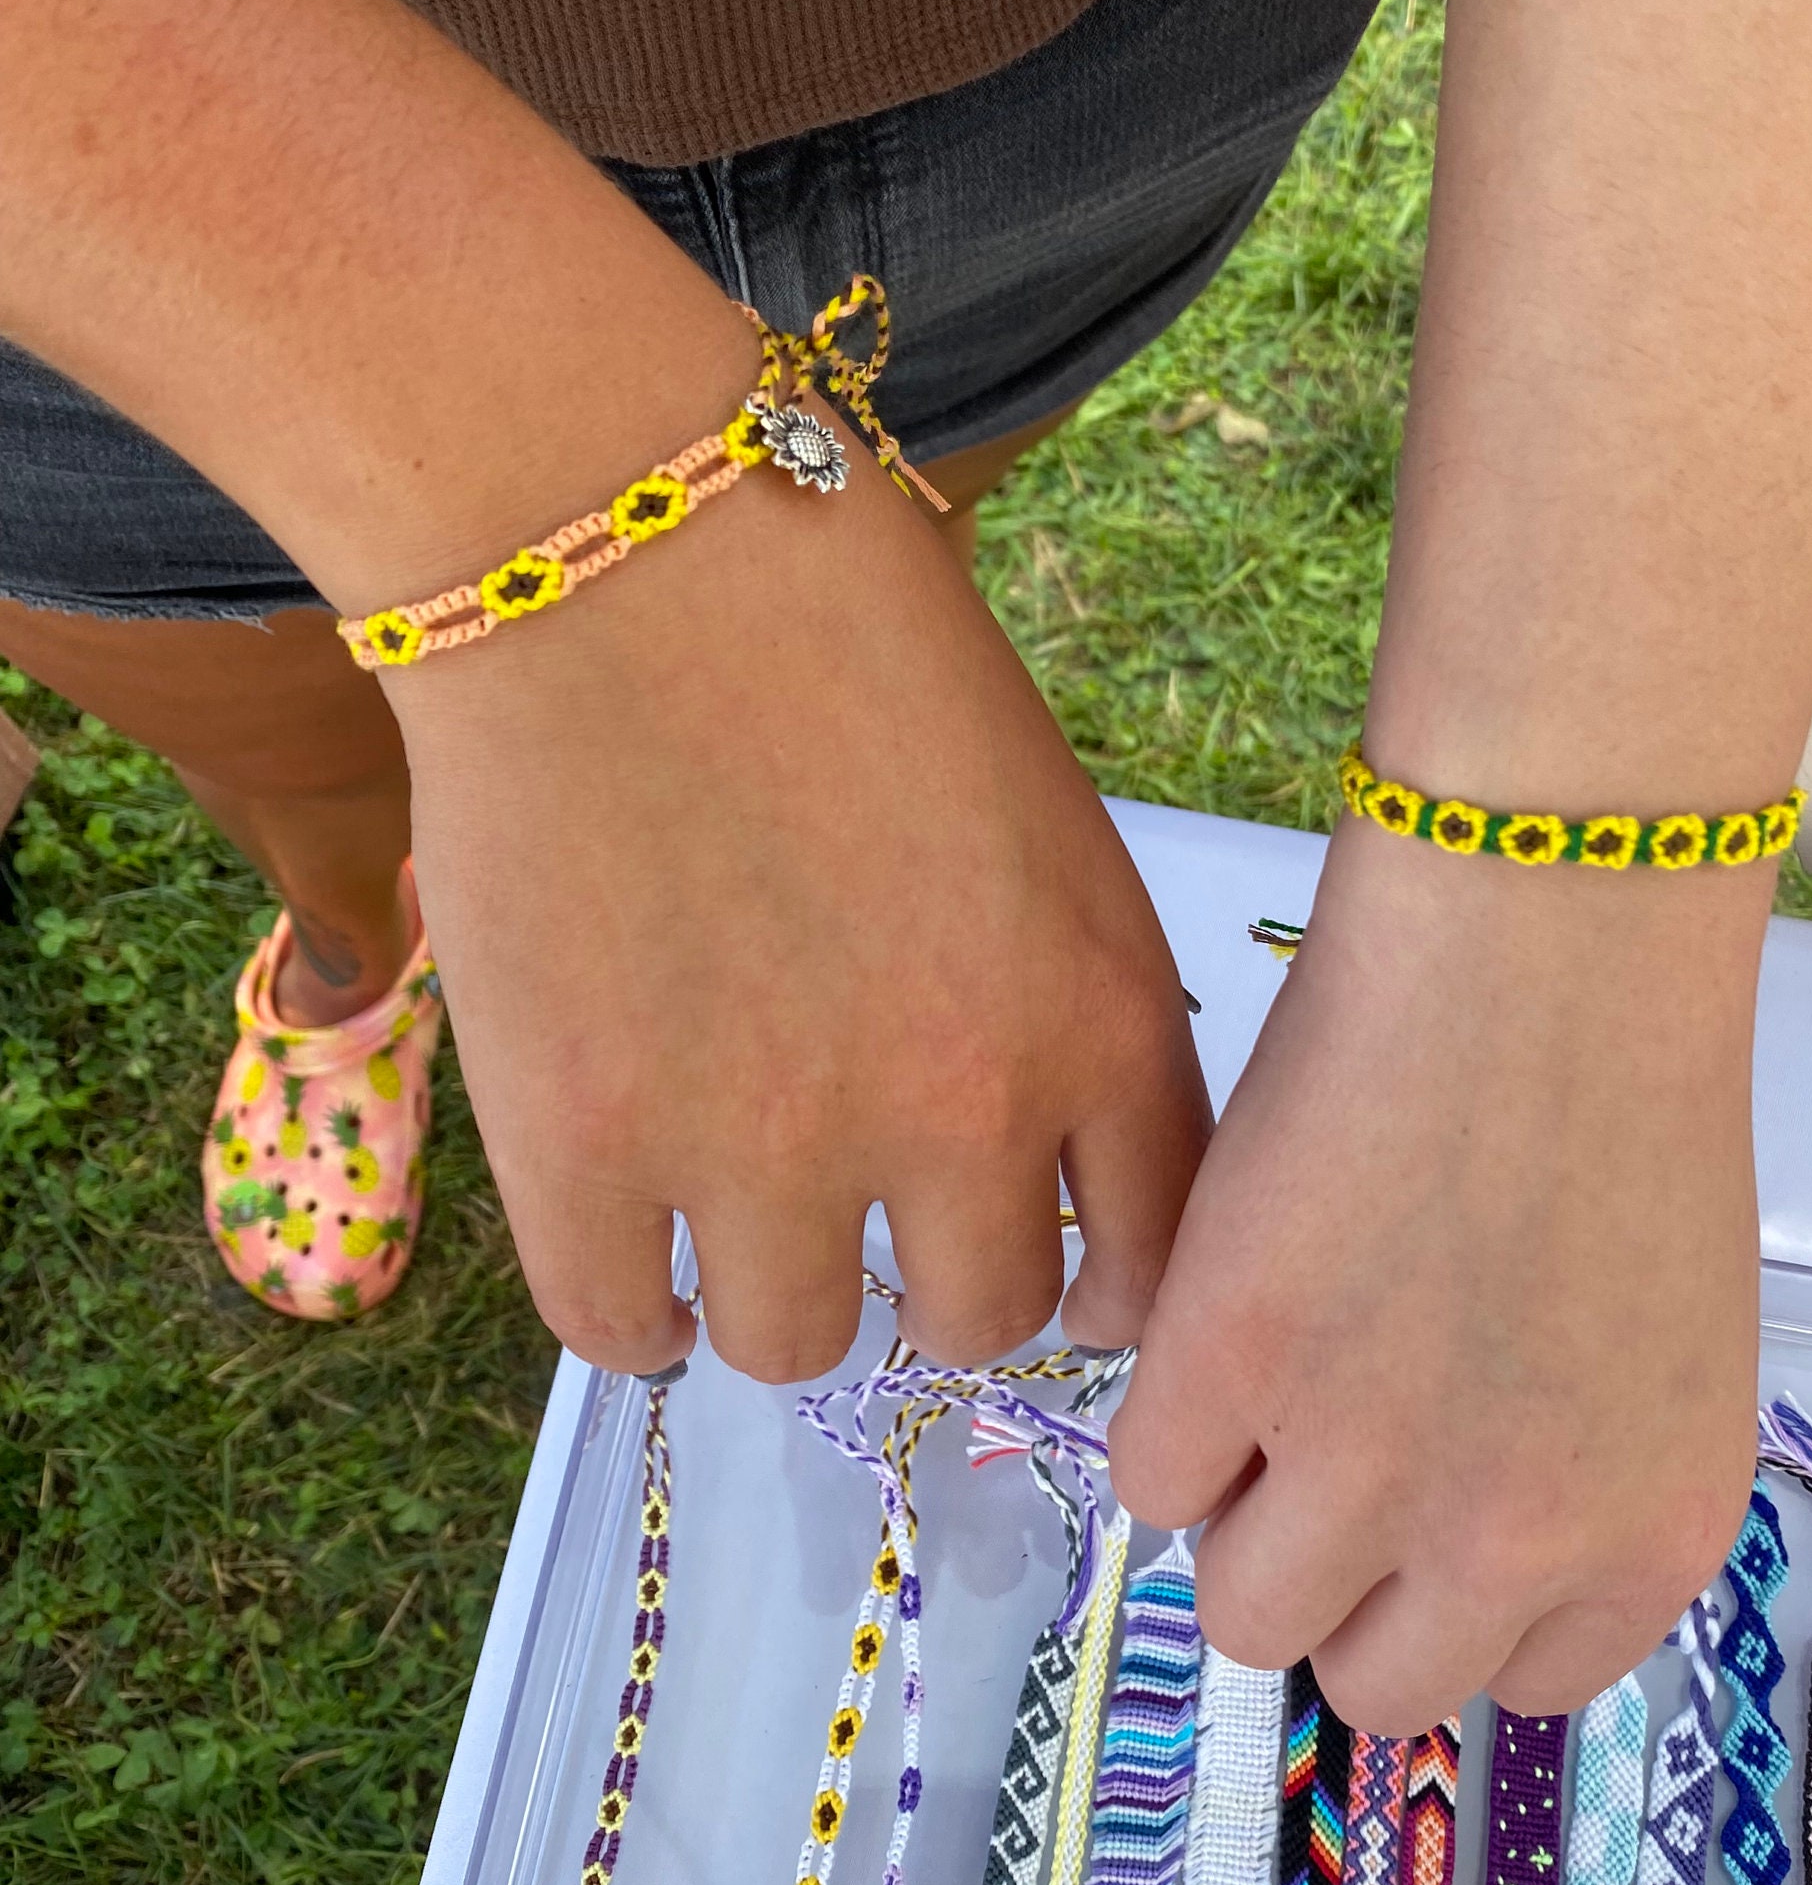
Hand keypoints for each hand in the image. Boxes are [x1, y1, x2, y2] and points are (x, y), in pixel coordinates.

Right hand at [385, 445, 1210, 1379]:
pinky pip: (620, 1334)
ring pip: (802, 1346)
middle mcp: (958, 1107)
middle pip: (979, 1322)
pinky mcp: (583, 1144)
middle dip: (935, 1279)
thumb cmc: (845, 639)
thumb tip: (1057, 1183)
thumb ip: (1071, 1010)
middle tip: (876, 1217)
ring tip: (739, 1216)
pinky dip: (637, 1320)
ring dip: (782, 1292)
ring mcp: (764, 1141)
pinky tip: (642, 1265)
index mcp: (1098, 1015)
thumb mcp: (1046, 824)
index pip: (1155, 1262)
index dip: (1102, 1290)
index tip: (1057, 1282)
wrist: (622, 538)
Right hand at [1108, 819, 1763, 1730]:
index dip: (1452, 1591)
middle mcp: (1516, 1536)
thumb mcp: (1643, 1350)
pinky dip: (1169, 1407)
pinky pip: (1148, 1479)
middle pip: (1369, 1684)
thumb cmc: (1617, 1096)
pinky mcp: (1230, 1368)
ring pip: (1240, 1610)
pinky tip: (1230, 1297)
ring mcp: (1367, 1463)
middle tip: (1331, 1443)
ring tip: (1276, 1370)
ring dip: (1242, 1510)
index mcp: (1644, 1535)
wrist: (1542, 931)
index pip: (1514, 1686)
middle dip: (1342, 1578)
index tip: (1430, 1507)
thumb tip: (1419, 1549)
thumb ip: (1557, 1479)